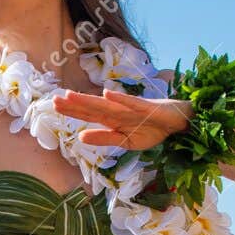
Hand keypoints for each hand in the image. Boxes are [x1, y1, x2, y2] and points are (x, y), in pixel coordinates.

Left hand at [52, 86, 193, 149]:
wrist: (180, 123)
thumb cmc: (152, 129)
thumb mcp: (126, 141)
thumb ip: (104, 138)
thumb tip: (80, 137)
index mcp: (113, 119)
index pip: (89, 114)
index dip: (73, 110)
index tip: (54, 105)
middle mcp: (120, 111)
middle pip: (94, 107)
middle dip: (75, 104)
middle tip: (54, 100)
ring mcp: (133, 108)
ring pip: (108, 104)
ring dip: (90, 100)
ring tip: (71, 95)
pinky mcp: (149, 108)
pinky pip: (133, 103)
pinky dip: (121, 99)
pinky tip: (108, 93)